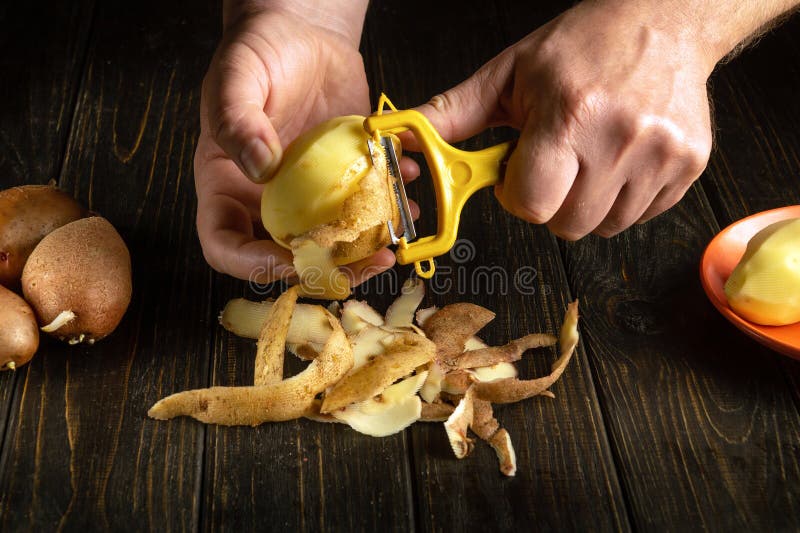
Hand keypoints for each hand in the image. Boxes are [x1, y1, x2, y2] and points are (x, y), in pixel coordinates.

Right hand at [194, 2, 397, 284]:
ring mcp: (308, 194)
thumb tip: (260, 169)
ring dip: (365, 248)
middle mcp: (265, 199)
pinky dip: (389, 206)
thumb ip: (237, 121)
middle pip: (286, 256)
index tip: (289, 261)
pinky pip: (365, 206)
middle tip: (363, 262)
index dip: (252, 265)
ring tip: (394, 238)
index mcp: (227, 186)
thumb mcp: (237, 76)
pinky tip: (406, 189)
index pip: (226, 244)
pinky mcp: (344, 180)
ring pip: (332, 241)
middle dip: (326, 269)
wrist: (303, 33)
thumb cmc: (257, 51)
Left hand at [415, 1, 714, 238]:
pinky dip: (623, 199)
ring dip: (586, 203)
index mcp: (569, 115)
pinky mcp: (690, 165)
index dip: (516, 196)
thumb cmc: (580, 47)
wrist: (663, 21)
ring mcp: (661, 155)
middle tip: (555, 164)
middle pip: (567, 225)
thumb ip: (455, 113)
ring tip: (588, 158)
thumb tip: (403, 138)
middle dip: (550, 203)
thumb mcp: (509, 73)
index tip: (519, 174)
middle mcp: (621, 139)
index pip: (531, 204)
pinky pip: (641, 216)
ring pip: (604, 227)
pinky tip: (619, 160)